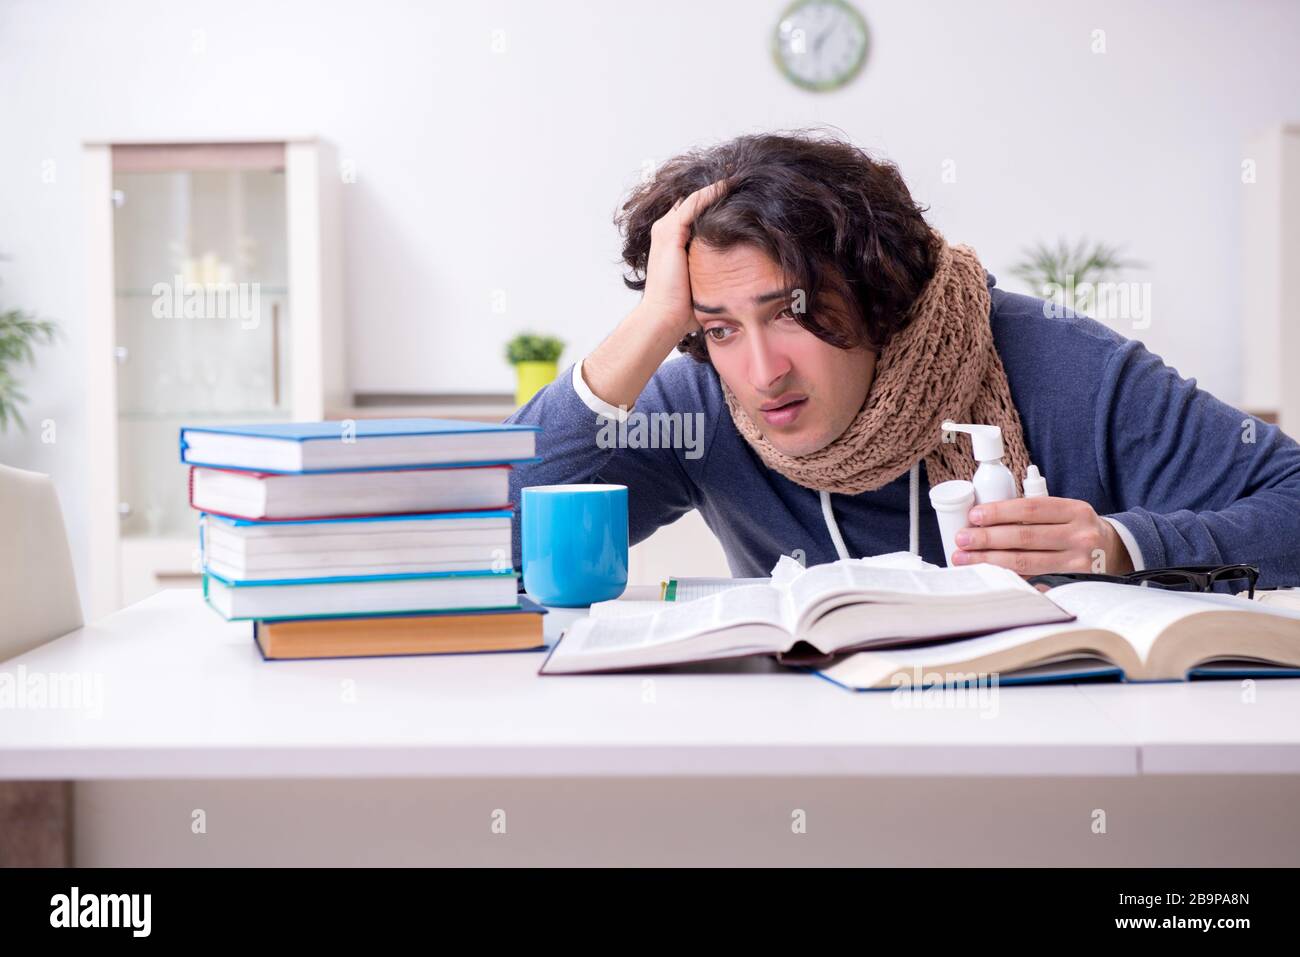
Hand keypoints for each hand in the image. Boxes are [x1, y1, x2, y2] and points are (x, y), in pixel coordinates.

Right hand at [640, 179, 729, 338]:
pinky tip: (729, 185)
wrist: (664, 318)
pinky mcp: (670, 233)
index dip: (713, 201)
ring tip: (738, 175)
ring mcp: (665, 230)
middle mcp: (665, 230)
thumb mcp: (702, 280)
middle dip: (716, 190)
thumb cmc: (683, 307)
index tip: (737, 193)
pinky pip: (693, 205)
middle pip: (692, 201)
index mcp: (671, 240)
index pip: (692, 211)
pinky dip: (711, 193)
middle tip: (741, 176)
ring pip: (694, 198)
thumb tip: (743, 273)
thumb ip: (715, 268)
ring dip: (716, 186)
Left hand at [950, 496, 1134, 577]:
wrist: (1117, 552)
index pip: (1030, 509)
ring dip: (990, 559)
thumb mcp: (1066, 514)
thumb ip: (1035, 515)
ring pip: (1026, 561)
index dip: (999, 512)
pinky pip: (1035, 579)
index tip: (974, 516)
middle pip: (1024, 537)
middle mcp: (1079, 535)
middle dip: (987, 538)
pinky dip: (1009, 576)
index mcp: (1074, 510)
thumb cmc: (1079, 529)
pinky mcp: (1075, 581)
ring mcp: (1079, 561)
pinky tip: (989, 574)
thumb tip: (985, 521)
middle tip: (962, 539)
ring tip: (965, 558)